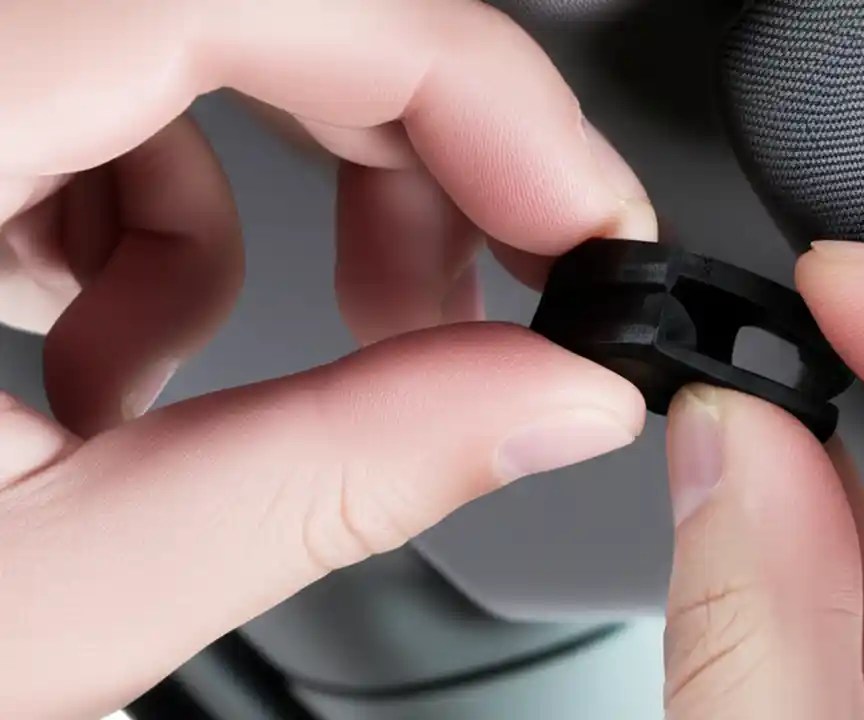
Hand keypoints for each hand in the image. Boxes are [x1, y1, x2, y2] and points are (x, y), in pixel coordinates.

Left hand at [0, 2, 655, 716]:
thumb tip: (550, 400)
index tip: (575, 215)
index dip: (466, 84)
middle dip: (401, 151)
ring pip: (176, 45)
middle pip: (245, 1)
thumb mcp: (53, 594)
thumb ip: (341, 475)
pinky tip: (76, 358)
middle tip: (467, 303)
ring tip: (167, 393)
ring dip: (241, 218)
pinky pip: (85, 92)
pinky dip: (132, 225)